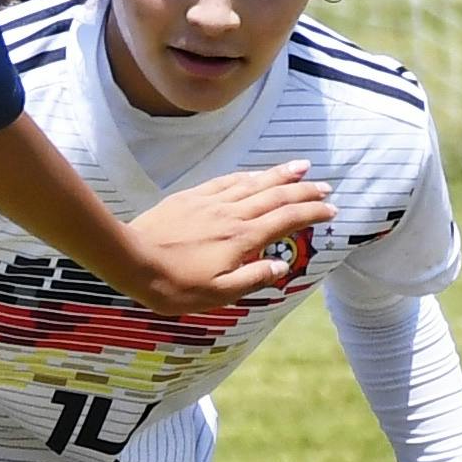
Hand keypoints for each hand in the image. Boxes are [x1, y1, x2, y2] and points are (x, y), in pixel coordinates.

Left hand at [124, 162, 335, 314]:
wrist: (130, 259)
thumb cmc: (173, 284)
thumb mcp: (218, 294)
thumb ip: (253, 279)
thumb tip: (281, 267)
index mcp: (242, 239)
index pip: (286, 221)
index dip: (312, 214)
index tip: (331, 210)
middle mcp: (232, 214)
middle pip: (276, 196)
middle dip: (304, 191)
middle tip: (326, 187)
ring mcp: (212, 202)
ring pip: (254, 182)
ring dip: (280, 174)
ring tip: (302, 167)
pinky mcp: (192, 197)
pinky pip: (228, 181)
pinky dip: (248, 175)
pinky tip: (255, 174)